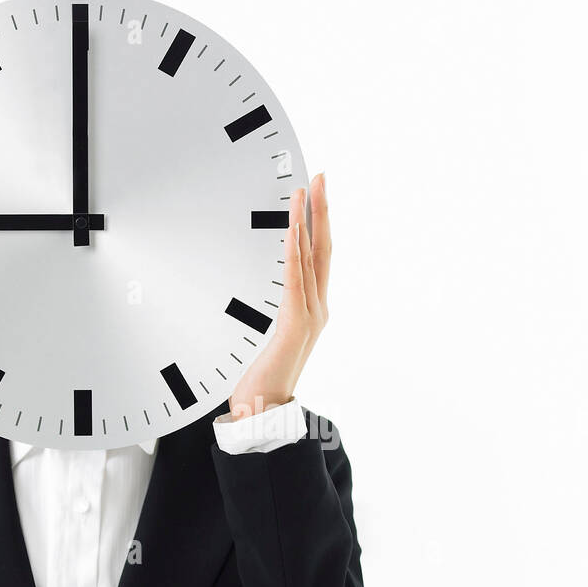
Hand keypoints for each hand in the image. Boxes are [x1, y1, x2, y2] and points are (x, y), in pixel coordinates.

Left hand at [227, 172, 329, 419]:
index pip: (319, 256)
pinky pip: (295, 279)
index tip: (316, 193)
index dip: (320, 223)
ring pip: (312, 257)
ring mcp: (311, 315)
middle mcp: (318, 308)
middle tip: (321, 176)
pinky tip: (293, 227)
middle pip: (324, 248)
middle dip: (323, 209)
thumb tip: (265, 291)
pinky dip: (295, 250)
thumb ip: (273, 313)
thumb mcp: (270, 337)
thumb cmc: (262, 380)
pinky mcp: (295, 323)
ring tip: (305, 189)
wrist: (265, 410)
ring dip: (308, 220)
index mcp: (313, 309)